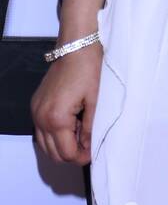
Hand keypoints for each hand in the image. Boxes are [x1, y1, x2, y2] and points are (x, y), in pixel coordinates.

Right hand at [31, 44, 102, 165]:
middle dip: (72, 154)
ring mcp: (35, 112)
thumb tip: (88, 147)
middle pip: (54, 154)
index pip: (67, 153)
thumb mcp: (95, 102)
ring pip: (45, 145)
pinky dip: (54, 135)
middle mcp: (41, 118)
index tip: (94, 152)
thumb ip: (90, 129)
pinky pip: (41, 131)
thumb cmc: (88, 70)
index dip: (82, 157)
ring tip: (80, 134)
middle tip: (88, 145)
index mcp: (56, 119)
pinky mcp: (36, 105)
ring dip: (62, 146)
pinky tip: (70, 125)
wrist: (75, 47)